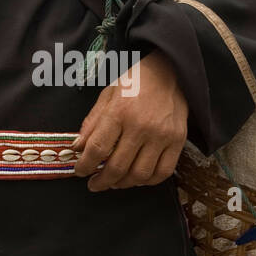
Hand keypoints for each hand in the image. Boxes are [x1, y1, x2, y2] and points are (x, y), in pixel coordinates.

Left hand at [73, 50, 188, 191]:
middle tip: (94, 184)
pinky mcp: (177, 141)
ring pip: (139, 174)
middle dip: (101, 181)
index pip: (97, 149)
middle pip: (117, 166)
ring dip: (123, 184)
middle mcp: (141, 126)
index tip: (80, 171)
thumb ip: (91, 124)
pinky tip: (137, 178)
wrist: (169, 72)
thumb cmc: (136, 83)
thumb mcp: (107, 96)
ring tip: (114, 182)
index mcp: (119, 112)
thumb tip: (77, 148)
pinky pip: (162, 172)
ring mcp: (161, 135)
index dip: (85, 165)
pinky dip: (147, 181)